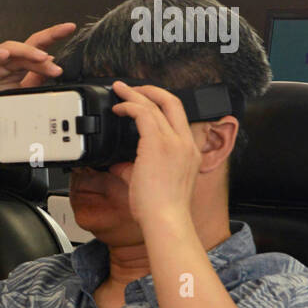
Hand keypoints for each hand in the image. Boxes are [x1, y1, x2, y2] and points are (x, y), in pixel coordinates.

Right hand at [0, 23, 74, 148]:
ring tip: (40, 58)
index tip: (70, 29)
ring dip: (25, 51)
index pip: (34, 49)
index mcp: (13, 71)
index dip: (51, 37)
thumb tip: (54, 71)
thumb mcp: (19, 102)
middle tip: (56, 60)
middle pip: (24, 47)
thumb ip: (35, 86)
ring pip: (6, 49)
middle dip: (43, 46)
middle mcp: (0, 66)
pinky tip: (4, 56)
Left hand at [109, 81, 200, 228]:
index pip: (178, 117)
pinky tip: (119, 108)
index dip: (161, 104)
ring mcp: (174, 142)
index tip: (146, 101)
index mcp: (188, 151)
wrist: (167, 220)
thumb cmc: (161, 210)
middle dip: (151, 90)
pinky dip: (129, 106)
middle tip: (132, 87)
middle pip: (173, 102)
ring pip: (155, 105)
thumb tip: (118, 164)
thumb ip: (134, 169)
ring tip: (120, 90)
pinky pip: (143, 114)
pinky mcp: (158, 144)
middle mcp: (185, 143)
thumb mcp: (150, 183)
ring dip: (135, 94)